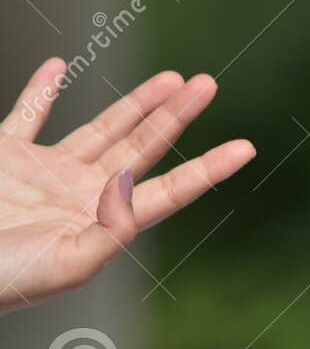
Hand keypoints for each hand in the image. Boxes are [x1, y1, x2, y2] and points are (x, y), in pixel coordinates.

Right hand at [0, 57, 254, 314]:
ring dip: (136, 103)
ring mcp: (44, 174)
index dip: (208, 168)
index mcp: (103, 223)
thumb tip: (133, 187)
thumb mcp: (66, 265)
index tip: (246, 147)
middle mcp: (82, 195)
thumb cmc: (5, 282)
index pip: (169, 191)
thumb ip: (108, 230)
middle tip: (209, 84)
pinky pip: (26, 115)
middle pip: (142, 149)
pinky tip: (58, 66)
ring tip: (171, 78)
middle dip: (176, 117)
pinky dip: (40, 91)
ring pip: (101, 128)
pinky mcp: (4, 156)